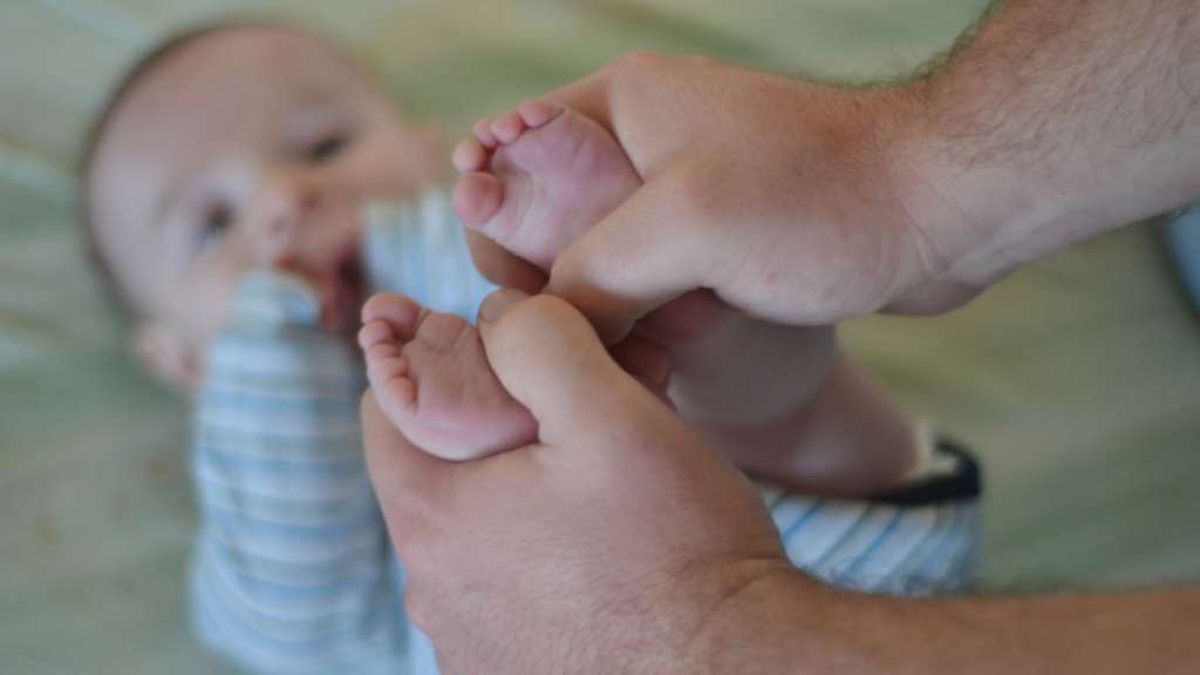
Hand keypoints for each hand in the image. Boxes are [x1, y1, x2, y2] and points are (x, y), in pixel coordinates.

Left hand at [362, 290, 796, 672]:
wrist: (743, 670)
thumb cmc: (681, 545)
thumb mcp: (612, 413)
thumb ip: (538, 340)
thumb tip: (496, 317)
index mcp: (432, 520)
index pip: (385, 407)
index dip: (440, 358)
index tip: (504, 347)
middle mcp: (432, 592)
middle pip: (436, 468)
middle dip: (492, 422)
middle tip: (573, 404)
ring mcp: (468, 643)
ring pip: (476, 527)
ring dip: (521, 488)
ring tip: (601, 476)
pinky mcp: (510, 671)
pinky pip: (506, 585)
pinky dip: (540, 550)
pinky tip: (605, 543)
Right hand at [530, 52, 975, 341]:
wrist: (941, 213)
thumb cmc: (819, 199)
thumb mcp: (684, 228)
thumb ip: (588, 269)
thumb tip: (540, 327)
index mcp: (618, 104)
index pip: (504, 159)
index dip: (495, 227)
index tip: (523, 288)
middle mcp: (640, 140)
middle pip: (543, 218)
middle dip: (549, 284)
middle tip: (586, 337)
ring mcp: (678, 189)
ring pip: (597, 260)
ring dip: (603, 313)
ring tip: (640, 353)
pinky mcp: (712, 236)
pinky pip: (649, 281)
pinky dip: (648, 320)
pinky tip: (674, 353)